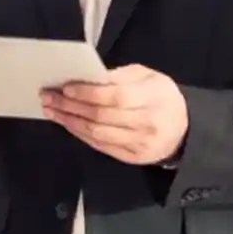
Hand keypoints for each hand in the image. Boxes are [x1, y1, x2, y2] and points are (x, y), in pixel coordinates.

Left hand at [40, 64, 187, 165]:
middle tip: (49, 97)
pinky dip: (80, 134)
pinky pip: (100, 146)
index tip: (66, 88)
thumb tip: (89, 77)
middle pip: (102, 116)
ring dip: (70, 122)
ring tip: (51, 110)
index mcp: (153, 98)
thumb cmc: (162, 96)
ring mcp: (138, 144)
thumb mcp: (149, 76)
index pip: (116, 97)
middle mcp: (147, 124)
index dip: (88, 93)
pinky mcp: (131, 158)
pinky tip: (67, 123)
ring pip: (97, 134)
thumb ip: (121, 76)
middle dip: (71, 106)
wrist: (184, 130)